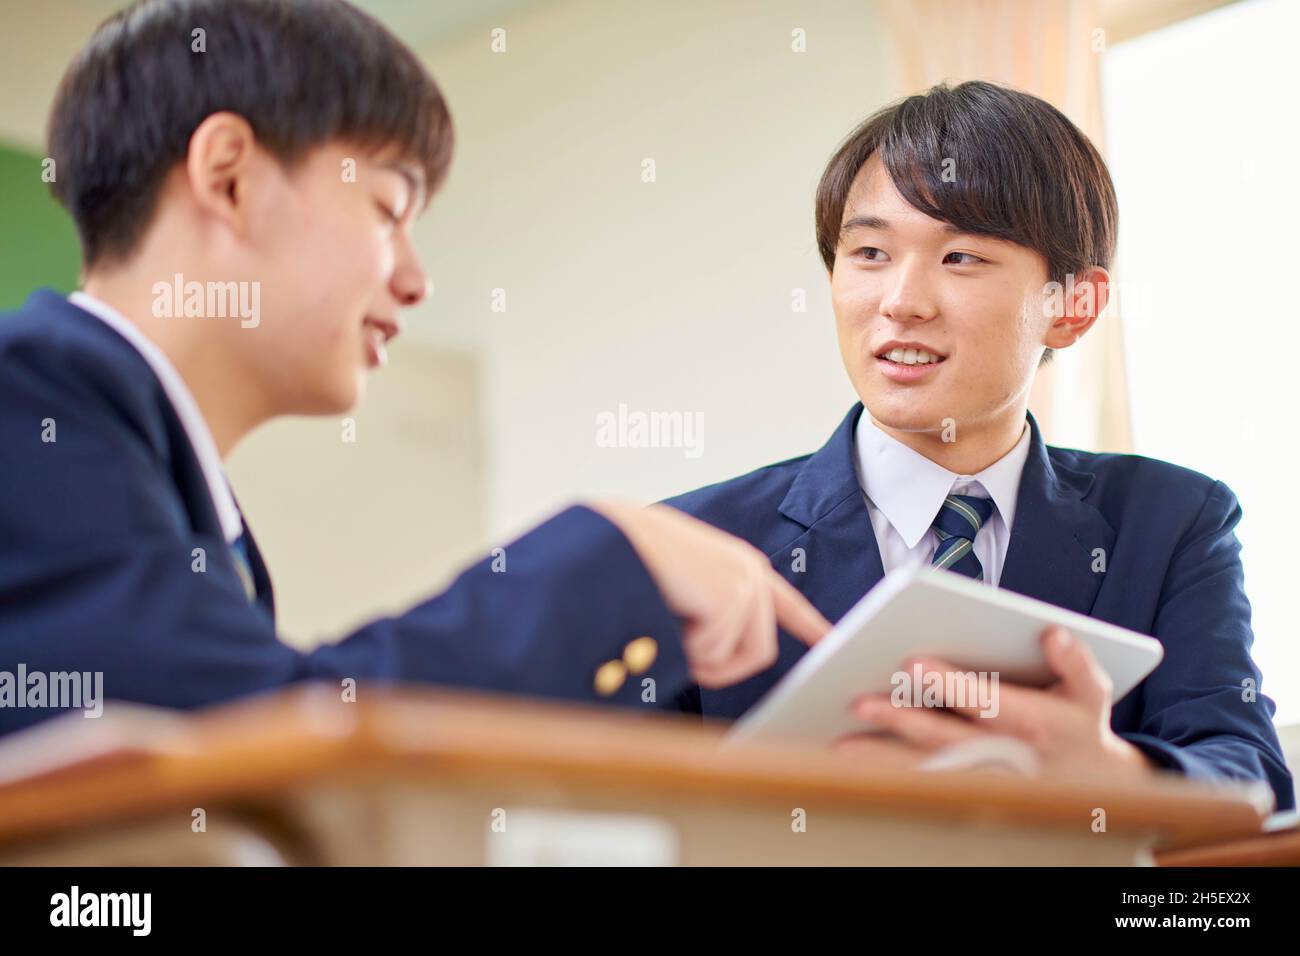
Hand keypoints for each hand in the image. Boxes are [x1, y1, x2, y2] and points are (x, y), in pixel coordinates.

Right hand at [590, 500, 830, 688]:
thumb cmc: (635, 561)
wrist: (613, 538)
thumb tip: (713, 652)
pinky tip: (666, 615)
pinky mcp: (733, 600)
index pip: (785, 603)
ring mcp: (745, 585)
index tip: (831, 642)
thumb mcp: (684, 584)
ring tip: (669, 624)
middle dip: (720, 668)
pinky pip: (711, 655)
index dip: (809, 626)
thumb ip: (709, 607)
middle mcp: (750, 573)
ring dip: (698, 657)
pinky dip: (684, 649)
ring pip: (735, 659)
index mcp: (739, 565)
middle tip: (683, 655)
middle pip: (758, 653)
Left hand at [845, 626, 1155, 780]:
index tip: (914, 664)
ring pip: (927, 767)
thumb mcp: (1093, 692)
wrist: (1093, 785)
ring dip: (884, 756)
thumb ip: (1076, 661)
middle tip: (861, 703)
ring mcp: (982, 777)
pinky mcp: (967, 789)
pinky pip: (921, 783)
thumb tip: (1053, 634)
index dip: (952, 685)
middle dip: (902, 720)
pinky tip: (855, 758)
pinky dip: (887, 774)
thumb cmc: (1080, 725)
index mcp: (1033, 724)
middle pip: (946, 737)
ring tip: (842, 743)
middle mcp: (1004, 754)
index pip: (987, 702)